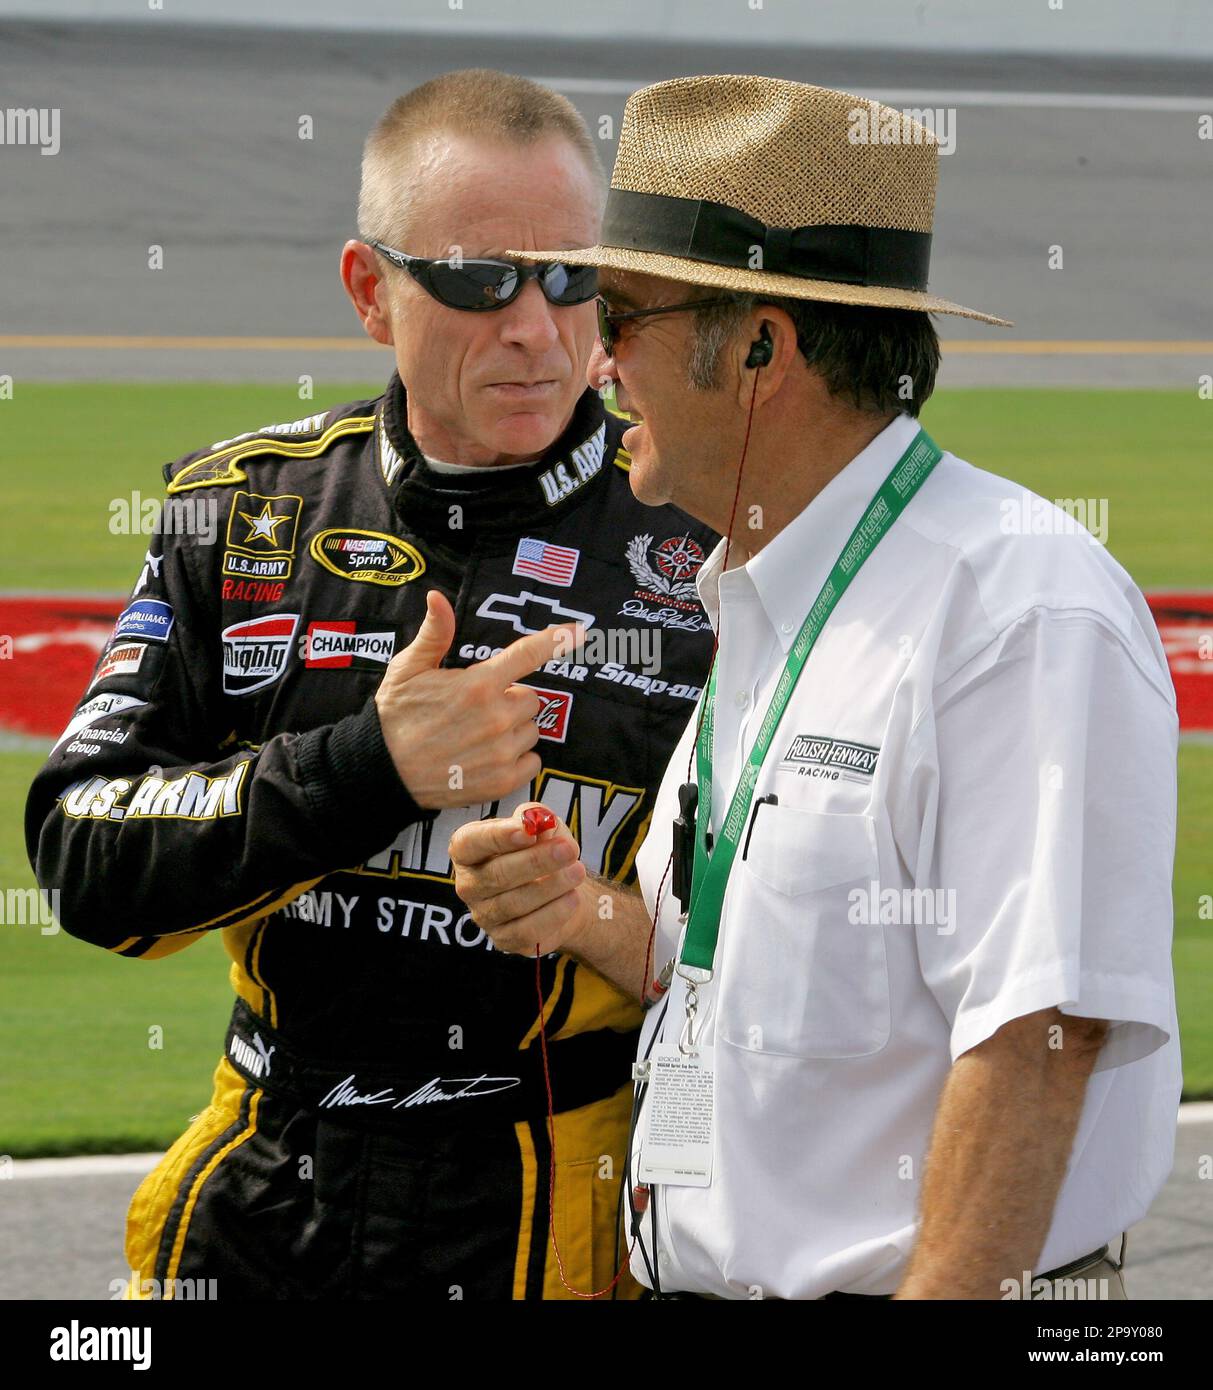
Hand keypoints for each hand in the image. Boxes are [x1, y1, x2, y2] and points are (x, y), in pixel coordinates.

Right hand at [375, 590, 581, 809]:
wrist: (382, 772)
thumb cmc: (395, 717)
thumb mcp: (408, 668)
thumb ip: (435, 634)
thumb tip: (438, 597)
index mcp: (478, 684)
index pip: (528, 654)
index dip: (556, 640)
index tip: (578, 632)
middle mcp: (496, 717)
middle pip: (531, 698)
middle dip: (511, 699)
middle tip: (478, 708)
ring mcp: (502, 751)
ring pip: (532, 730)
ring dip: (514, 729)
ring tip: (478, 735)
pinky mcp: (502, 781)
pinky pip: (533, 761)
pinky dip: (517, 759)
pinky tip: (488, 757)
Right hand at [450, 803, 590, 955]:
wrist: (561, 887)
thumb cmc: (543, 848)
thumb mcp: (541, 824)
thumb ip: (535, 816)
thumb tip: (536, 821)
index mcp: (467, 850)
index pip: (469, 843)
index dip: (497, 837)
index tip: (527, 830)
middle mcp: (469, 885)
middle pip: (496, 875)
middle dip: (535, 862)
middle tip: (568, 850)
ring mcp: (484, 915)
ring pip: (514, 904)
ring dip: (551, 887)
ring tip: (578, 872)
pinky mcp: (504, 939)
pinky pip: (527, 930)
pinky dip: (554, 913)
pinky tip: (573, 898)